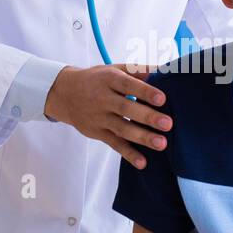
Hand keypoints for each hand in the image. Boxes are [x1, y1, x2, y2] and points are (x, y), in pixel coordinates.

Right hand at [43, 63, 172, 168]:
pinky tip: (142, 162)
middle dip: (147, 117)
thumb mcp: (113, 69)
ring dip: (142, 137)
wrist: (64, 94)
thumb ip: (137, 71)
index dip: (144, 91)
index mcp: (109, 79)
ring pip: (122, 128)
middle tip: (167, 124)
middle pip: (126, 108)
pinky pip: (114, 144)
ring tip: (162, 144)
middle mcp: (103, 99)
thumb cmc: (97, 80)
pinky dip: (128, 154)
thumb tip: (163, 70)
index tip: (162, 98)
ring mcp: (99, 117)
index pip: (128, 85)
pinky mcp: (97, 133)